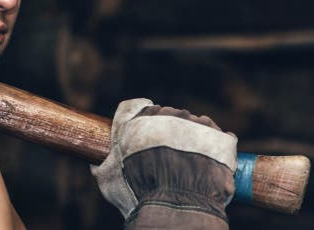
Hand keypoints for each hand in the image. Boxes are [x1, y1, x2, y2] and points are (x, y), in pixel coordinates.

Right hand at [91, 98, 236, 228]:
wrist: (178, 208)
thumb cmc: (139, 194)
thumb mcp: (108, 180)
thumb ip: (101, 165)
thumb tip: (95, 163)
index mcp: (135, 121)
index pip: (135, 105)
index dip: (139, 116)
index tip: (144, 130)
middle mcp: (164, 116)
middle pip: (165, 115)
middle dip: (167, 132)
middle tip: (167, 157)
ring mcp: (193, 123)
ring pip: (192, 123)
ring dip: (192, 138)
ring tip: (191, 164)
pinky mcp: (218, 135)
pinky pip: (218, 135)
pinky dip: (215, 146)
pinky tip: (209, 164)